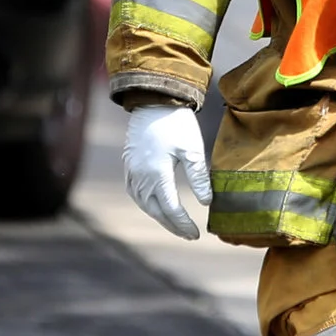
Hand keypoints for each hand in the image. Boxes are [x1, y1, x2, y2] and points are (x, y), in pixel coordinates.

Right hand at [124, 103, 212, 239]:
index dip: (183, 224)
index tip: (196, 234)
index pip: (171, 208)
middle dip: (172, 225)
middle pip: (155, 211)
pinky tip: (155, 205)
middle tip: (188, 235)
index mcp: (157, 174)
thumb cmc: (176, 123)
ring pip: (143, 204)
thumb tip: (206, 203)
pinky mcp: (129, 164)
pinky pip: (135, 192)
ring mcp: (132, 171)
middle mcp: (141, 176)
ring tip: (174, 224)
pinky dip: (146, 204)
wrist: (153, 100)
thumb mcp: (192, 149)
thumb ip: (198, 177)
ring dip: (159, 216)